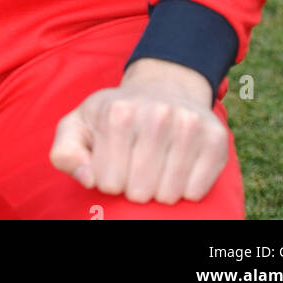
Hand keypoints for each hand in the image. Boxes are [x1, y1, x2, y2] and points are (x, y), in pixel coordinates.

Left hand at [49, 57, 227, 204]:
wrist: (162, 87)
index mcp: (118, 112)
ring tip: (156, 165)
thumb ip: (66, 153)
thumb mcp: (79, 126)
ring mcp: (189, 124)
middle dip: (134, 187)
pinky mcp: (216, 138)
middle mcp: (156, 114)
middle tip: (136, 165)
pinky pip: (196, 192)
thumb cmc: (114, 115)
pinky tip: (178, 167)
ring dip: (159, 190)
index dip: (109, 179)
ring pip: (168, 195)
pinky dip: (186, 190)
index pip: (108, 183)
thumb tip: (87, 178)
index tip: (114, 161)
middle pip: (139, 192)